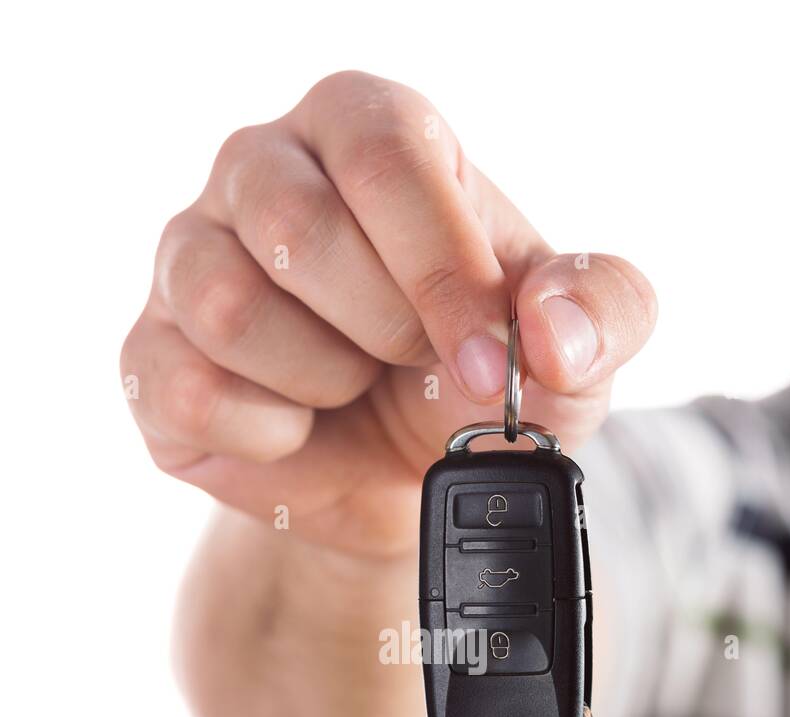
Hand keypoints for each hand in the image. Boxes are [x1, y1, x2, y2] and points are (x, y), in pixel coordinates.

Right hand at [122, 70, 655, 556]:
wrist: (392, 476)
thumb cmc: (471, 382)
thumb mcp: (570, 350)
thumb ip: (602, 313)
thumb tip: (553, 333)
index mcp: (365, 129)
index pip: (387, 154)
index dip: (441, 266)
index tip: (482, 360)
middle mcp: (261, 171)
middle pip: (296, 225)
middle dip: (382, 330)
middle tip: (412, 367)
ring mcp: (190, 259)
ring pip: (232, 308)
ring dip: (323, 380)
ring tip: (351, 386)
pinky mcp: (149, 354)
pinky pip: (191, 392)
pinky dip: (269, 435)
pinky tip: (297, 424)